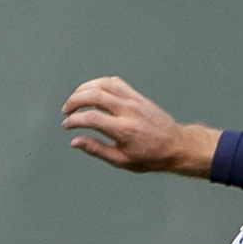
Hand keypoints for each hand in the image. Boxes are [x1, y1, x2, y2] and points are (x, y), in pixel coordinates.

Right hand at [61, 76, 219, 174]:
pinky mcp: (138, 96)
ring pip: (104, 84)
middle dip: (75, 100)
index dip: (74, 120)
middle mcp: (129, 111)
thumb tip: (74, 141)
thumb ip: (97, 149)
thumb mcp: (122, 161)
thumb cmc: (150, 157)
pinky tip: (92, 93)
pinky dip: (99, 84)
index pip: (92, 118)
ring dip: (85, 89)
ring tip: (75, 100)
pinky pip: (115, 82)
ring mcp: (134, 101)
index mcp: (124, 130)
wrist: (176, 145)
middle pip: (95, 95)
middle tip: (66, 111)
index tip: (66, 126)